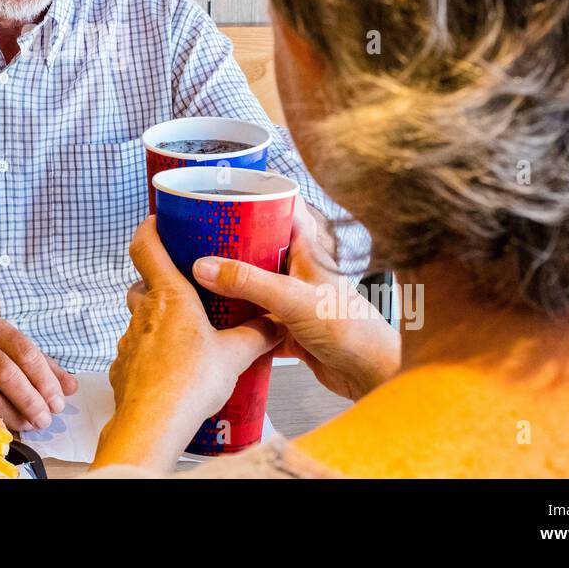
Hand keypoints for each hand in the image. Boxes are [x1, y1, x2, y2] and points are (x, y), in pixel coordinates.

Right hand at [0, 315, 78, 431]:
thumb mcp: (7, 346)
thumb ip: (41, 365)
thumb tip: (71, 387)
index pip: (25, 352)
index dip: (45, 379)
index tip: (58, 401)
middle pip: (7, 375)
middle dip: (31, 400)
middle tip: (46, 418)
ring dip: (14, 416)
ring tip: (30, 424)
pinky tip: (6, 427)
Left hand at [91, 218, 284, 471]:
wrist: (154, 423)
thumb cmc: (189, 383)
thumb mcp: (236, 354)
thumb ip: (259, 335)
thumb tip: (277, 325)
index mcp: (170, 297)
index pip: (145, 246)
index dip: (148, 228)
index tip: (156, 221)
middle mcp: (144, 313)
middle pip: (142, 283)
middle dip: (158, 281)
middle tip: (183, 286)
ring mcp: (129, 340)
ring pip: (139, 318)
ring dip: (156, 320)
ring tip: (184, 333)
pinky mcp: (123, 367)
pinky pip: (136, 350)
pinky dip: (150, 352)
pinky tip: (171, 367)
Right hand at [193, 198, 399, 400]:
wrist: (372, 374)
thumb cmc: (352, 329)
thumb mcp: (292, 298)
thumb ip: (248, 282)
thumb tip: (205, 266)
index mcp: (306, 252)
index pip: (281, 212)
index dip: (257, 200)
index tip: (224, 193)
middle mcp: (298, 273)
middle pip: (259, 251)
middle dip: (231, 247)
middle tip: (197, 240)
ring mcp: (293, 302)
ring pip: (254, 289)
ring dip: (231, 288)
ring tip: (196, 279)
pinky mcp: (288, 331)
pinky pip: (256, 324)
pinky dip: (239, 325)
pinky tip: (217, 325)